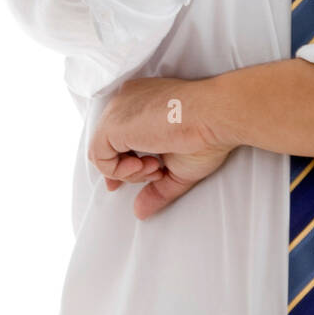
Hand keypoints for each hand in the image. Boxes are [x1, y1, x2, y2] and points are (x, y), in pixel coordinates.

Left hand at [87, 77, 234, 219]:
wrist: (215, 116)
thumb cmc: (206, 135)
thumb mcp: (178, 167)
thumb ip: (157, 188)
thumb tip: (140, 213)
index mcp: (142, 101)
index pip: (117, 134)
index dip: (122, 159)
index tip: (138, 173)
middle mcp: (126, 101)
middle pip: (108, 144)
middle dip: (126, 169)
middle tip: (156, 172)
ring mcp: (117, 111)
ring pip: (101, 152)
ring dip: (128, 172)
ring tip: (157, 167)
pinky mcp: (112, 124)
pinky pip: (99, 157)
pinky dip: (120, 171)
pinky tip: (148, 165)